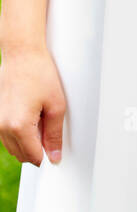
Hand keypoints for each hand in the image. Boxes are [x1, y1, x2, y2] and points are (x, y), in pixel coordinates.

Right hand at [0, 45, 65, 166]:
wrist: (21, 54)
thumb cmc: (39, 74)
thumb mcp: (56, 105)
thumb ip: (54, 135)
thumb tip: (54, 157)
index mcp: (18, 126)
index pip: (33, 157)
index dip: (46, 153)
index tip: (53, 147)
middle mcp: (2, 127)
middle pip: (20, 155)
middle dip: (35, 147)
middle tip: (46, 125)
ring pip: (11, 146)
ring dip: (25, 140)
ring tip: (37, 116)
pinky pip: (5, 135)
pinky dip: (16, 131)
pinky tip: (27, 113)